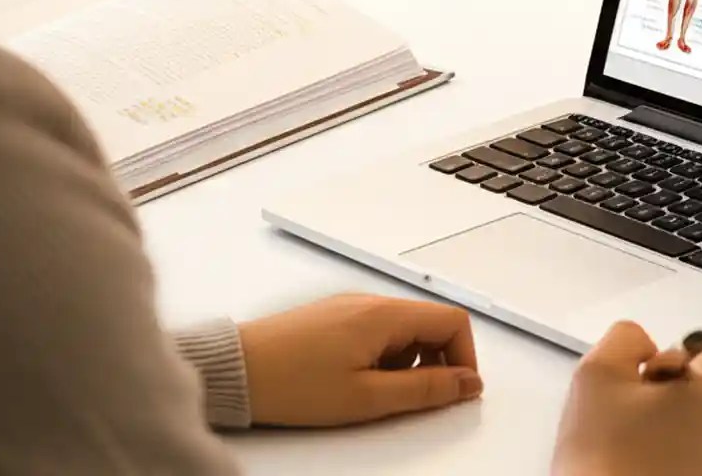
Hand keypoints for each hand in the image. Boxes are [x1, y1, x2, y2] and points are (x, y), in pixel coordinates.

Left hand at [238, 294, 481, 426]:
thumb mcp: (369, 398)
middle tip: (412, 400)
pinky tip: (353, 382)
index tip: (457, 391)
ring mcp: (349, 307)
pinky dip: (380, 359)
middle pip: (430, 325)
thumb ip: (426, 390)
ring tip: (373, 394)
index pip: (452, 321)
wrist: (234, 372)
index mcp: (384, 315)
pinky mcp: (332, 318)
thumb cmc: (291, 384)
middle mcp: (370, 302)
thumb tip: (467, 384)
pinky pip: (376, 333)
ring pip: (403, 332)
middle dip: (435, 364)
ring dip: (406, 365)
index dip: (465, 358)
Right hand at [551, 322, 701, 475]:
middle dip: (662, 401)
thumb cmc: (605, 460)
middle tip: (626, 421)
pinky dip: (670, 463)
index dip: (653, 367)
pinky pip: (694, 464)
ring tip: (629, 452)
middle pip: (698, 394)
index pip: (693, 354)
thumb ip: (625, 339)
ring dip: (665, 433)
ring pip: (694, 431)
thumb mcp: (597, 373)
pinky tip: (640, 471)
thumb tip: (640, 343)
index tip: (632, 391)